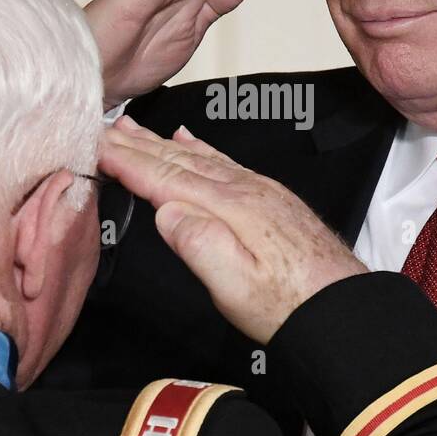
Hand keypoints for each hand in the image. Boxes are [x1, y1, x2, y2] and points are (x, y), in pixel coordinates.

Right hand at [100, 116, 366, 343]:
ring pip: (199, 156)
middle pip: (178, 159)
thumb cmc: (290, 304)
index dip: (128, 161)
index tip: (95, 145)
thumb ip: (200, 246)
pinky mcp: (268, 198)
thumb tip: (166, 212)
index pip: (166, 178)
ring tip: (133, 127)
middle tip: (102, 127)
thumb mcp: (236, 288)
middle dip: (137, 142)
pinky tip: (188, 139)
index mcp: (231, 208)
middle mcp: (244, 190)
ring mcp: (258, 190)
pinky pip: (222, 160)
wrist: (341, 308)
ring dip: (162, 140)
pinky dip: (199, 146)